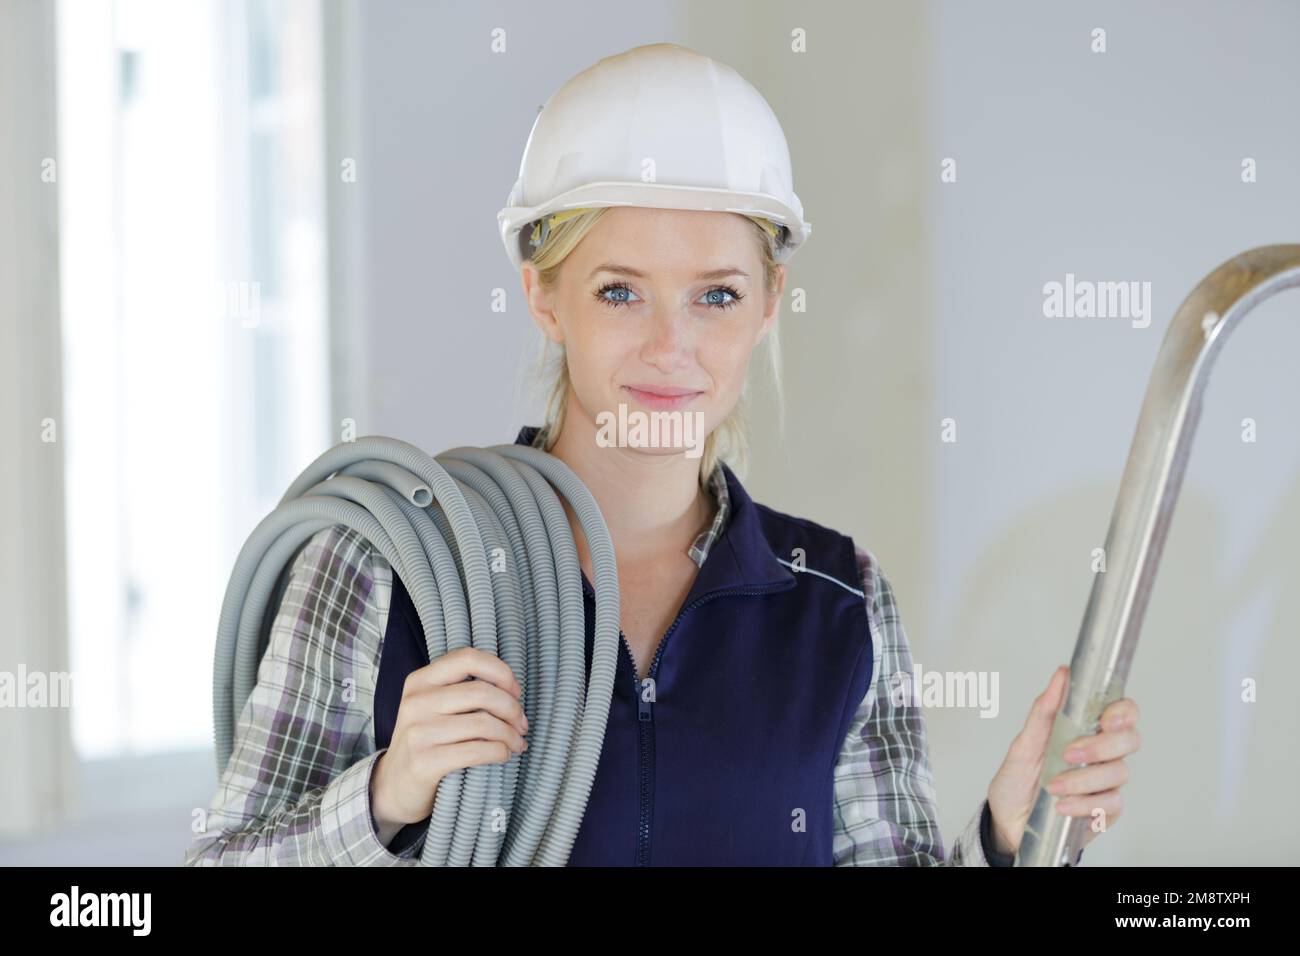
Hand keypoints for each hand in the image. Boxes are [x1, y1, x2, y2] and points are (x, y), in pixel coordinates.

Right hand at [370, 647, 529, 834]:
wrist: (393, 785)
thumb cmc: (426, 741)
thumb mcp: (433, 707)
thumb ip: (462, 690)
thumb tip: (512, 691)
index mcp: (420, 680)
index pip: (468, 658)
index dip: (500, 672)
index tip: (515, 692)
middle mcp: (416, 701)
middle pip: (482, 692)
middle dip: (512, 709)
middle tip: (522, 725)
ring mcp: (418, 732)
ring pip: (484, 723)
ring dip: (510, 734)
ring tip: (517, 743)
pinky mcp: (425, 762)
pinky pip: (477, 750)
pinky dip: (500, 752)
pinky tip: (504, 755)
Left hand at [986, 664, 1140, 857]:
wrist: (1007, 820)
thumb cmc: (1017, 779)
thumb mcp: (1023, 743)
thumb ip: (1044, 710)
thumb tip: (1061, 674)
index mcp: (1086, 730)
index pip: (1123, 712)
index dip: (1123, 712)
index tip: (1106, 719)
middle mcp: (1102, 754)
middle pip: (1129, 740)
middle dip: (1101, 746)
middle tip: (1068, 754)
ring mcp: (1106, 782)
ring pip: (1119, 772)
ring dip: (1084, 779)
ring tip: (1053, 786)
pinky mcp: (1105, 810)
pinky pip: (1111, 804)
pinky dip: (1085, 804)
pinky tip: (1063, 806)